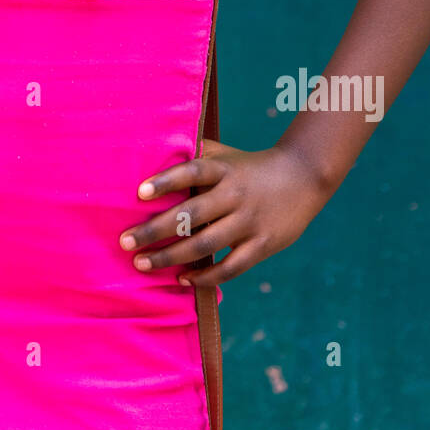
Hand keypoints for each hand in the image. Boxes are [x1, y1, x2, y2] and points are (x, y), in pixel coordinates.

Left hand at [118, 139, 328, 287]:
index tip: (139, 193)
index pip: (193, 172)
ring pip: (206, 244)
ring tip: (143, 264)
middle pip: (192, 214)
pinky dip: (205, 276)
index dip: (166, 181)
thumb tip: (154, 150)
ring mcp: (250, 222)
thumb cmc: (251, 167)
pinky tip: (183, 279)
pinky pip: (231, 267)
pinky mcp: (263, 245)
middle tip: (126, 241)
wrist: (304, 177)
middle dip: (155, 230)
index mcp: (224, 170)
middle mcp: (235, 195)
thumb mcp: (226, 154)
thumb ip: (195, 154)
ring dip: (171, 257)